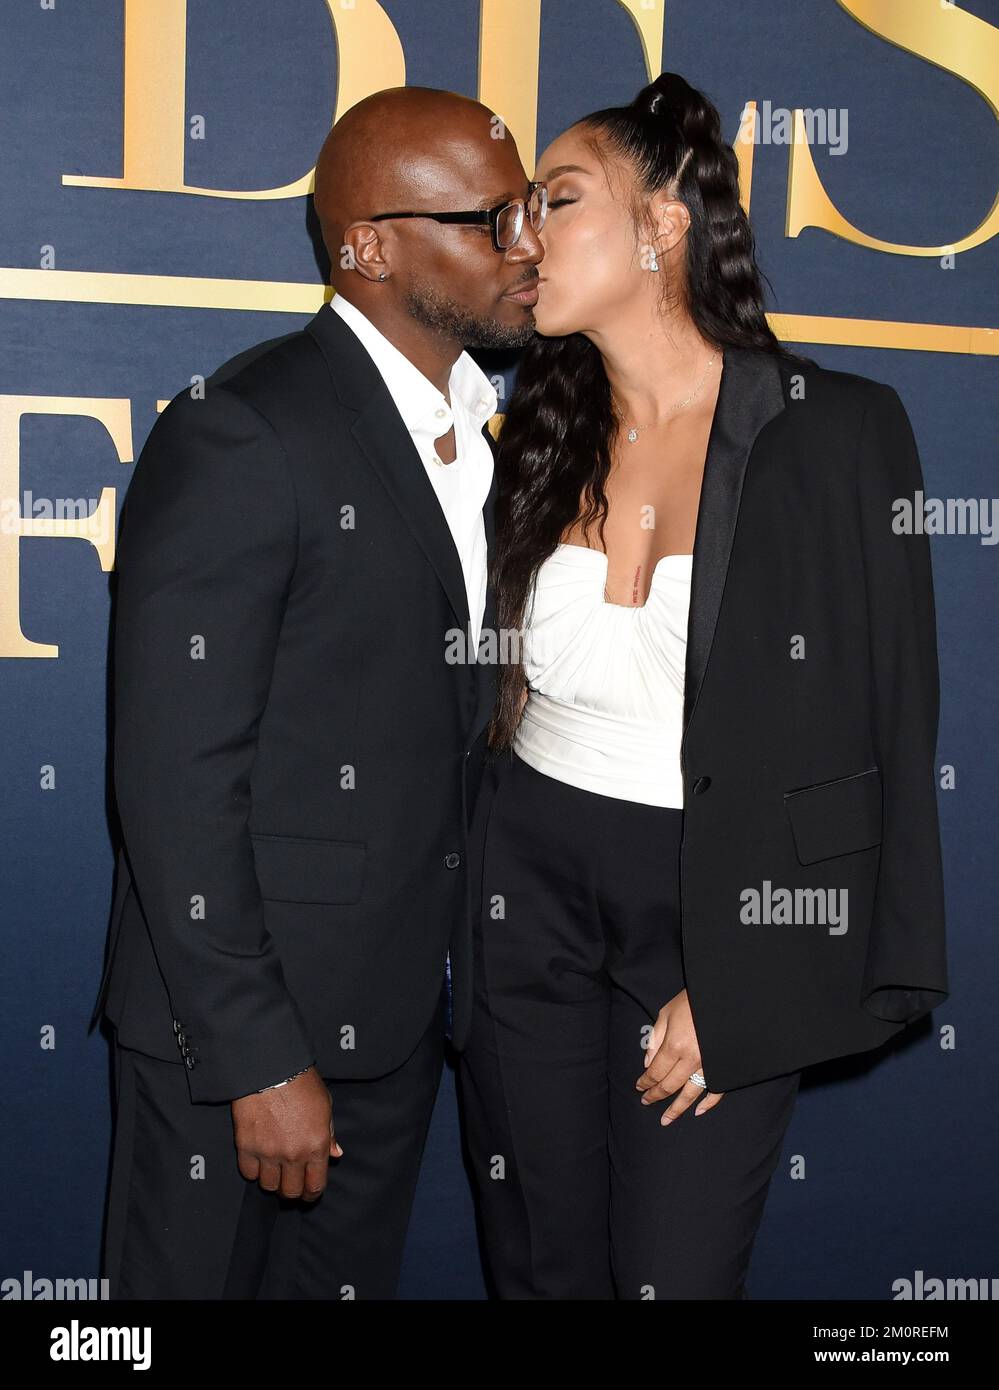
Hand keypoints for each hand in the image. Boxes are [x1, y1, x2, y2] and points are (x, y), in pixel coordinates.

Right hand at [231, 1065, 341, 1199]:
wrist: (270, 1068)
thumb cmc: (301, 1083)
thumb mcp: (325, 1105)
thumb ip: (330, 1134)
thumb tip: (335, 1154)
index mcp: (317, 1145)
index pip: (315, 1185)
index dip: (312, 1194)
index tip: (309, 1194)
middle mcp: (293, 1154)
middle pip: (291, 1191)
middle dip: (292, 1190)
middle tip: (290, 1183)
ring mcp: (268, 1153)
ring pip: (269, 1185)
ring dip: (272, 1180)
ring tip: (274, 1169)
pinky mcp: (246, 1147)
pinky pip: (248, 1173)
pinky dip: (253, 1170)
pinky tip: (258, 1159)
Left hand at [635, 989, 724, 1123]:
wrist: (724, 995)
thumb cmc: (693, 1000)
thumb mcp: (667, 1013)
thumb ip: (655, 1039)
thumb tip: (647, 1064)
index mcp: (675, 1045)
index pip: (655, 1071)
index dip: (645, 1081)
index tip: (639, 1087)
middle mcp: (692, 1059)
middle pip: (669, 1085)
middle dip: (655, 1095)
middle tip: (646, 1101)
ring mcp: (709, 1065)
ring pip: (691, 1094)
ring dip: (677, 1108)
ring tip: (666, 1120)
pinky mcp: (723, 1067)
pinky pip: (717, 1090)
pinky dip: (708, 1103)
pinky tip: (698, 1111)